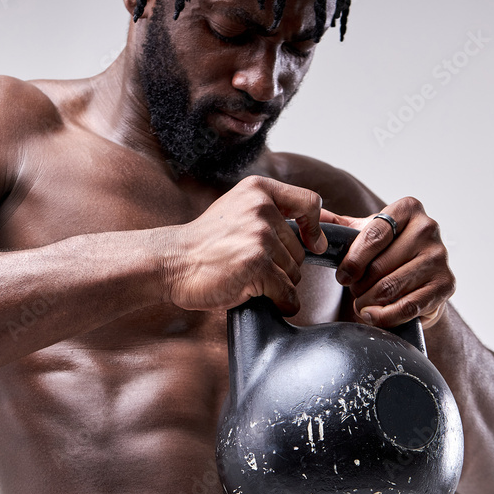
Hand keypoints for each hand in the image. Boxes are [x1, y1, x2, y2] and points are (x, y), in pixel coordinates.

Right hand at [165, 175, 326, 314]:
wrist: (171, 262)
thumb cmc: (204, 243)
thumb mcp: (237, 210)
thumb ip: (273, 213)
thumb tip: (322, 229)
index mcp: (259, 190)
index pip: (310, 203)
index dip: (318, 227)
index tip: (315, 243)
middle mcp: (262, 209)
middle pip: (301, 249)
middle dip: (283, 264)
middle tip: (251, 266)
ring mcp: (260, 237)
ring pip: (294, 272)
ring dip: (277, 283)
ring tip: (247, 278)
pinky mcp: (257, 265)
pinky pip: (287, 292)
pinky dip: (280, 302)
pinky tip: (260, 298)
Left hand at [320, 197, 454, 327]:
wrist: (418, 278)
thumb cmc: (387, 252)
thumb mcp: (364, 233)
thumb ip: (339, 225)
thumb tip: (311, 214)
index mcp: (407, 209)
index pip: (372, 235)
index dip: (353, 260)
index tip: (343, 276)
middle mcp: (429, 228)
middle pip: (380, 265)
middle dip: (359, 285)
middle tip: (354, 292)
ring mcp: (440, 257)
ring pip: (390, 287)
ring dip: (368, 302)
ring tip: (362, 303)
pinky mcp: (446, 285)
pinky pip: (407, 306)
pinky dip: (384, 316)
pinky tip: (372, 315)